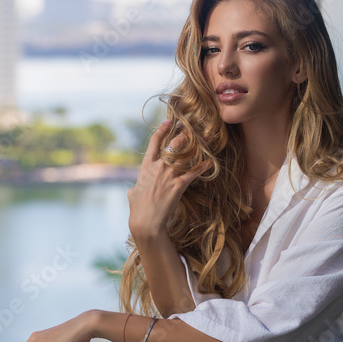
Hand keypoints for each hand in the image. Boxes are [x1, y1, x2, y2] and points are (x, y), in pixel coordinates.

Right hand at [127, 120, 210, 240]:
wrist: (146, 220)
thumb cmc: (137, 208)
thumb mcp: (133, 194)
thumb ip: (135, 188)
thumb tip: (133, 190)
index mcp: (146, 166)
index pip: (154, 142)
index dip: (162, 130)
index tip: (169, 122)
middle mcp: (159, 167)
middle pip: (174, 144)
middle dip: (184, 135)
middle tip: (192, 129)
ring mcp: (169, 175)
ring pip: (185, 155)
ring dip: (197, 146)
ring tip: (205, 138)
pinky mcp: (179, 185)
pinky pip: (193, 173)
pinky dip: (203, 167)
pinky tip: (210, 162)